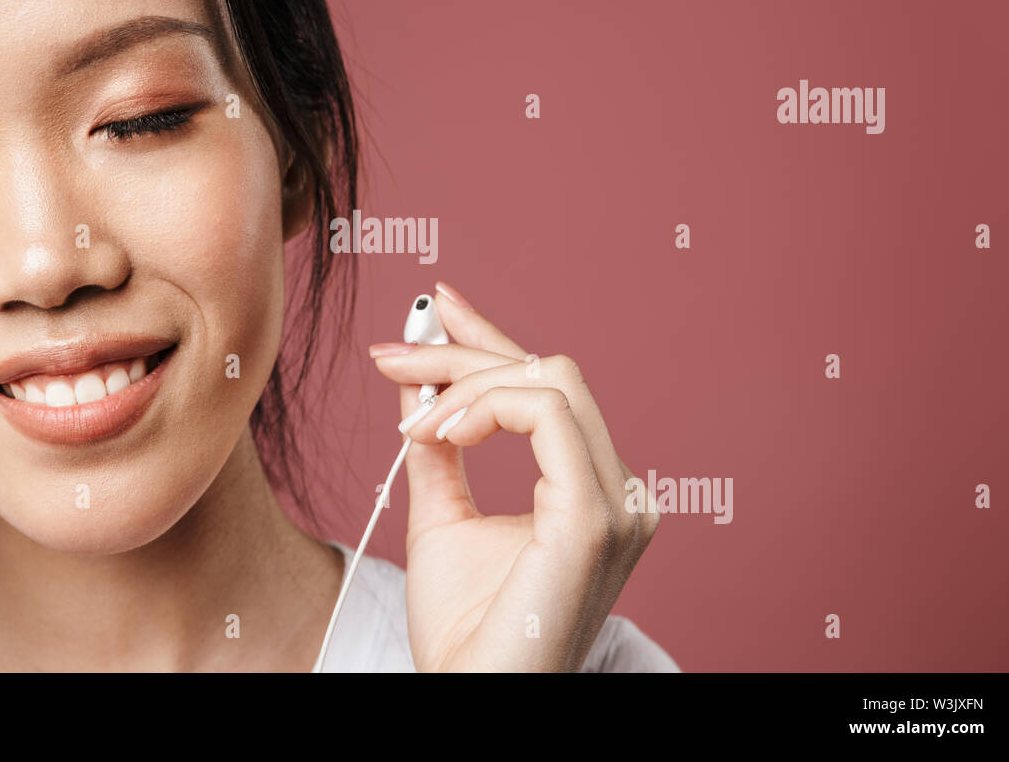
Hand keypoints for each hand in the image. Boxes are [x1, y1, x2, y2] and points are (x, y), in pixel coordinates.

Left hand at [370, 281, 658, 671]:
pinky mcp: (594, 517)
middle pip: (548, 372)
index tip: (434, 308)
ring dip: (466, 380)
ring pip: (548, 379)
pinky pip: (547, 413)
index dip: (490, 340)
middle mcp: (618, 491)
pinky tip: (437, 432)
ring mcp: (616, 503)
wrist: (472, 699)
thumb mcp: (441, 518)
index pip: (547, 389)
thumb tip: (417, 381)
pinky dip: (484, 406)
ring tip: (409, 421)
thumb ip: (439, 447)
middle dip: (464, 351)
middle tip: (390, 354)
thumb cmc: (464, 633)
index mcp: (589, 491)